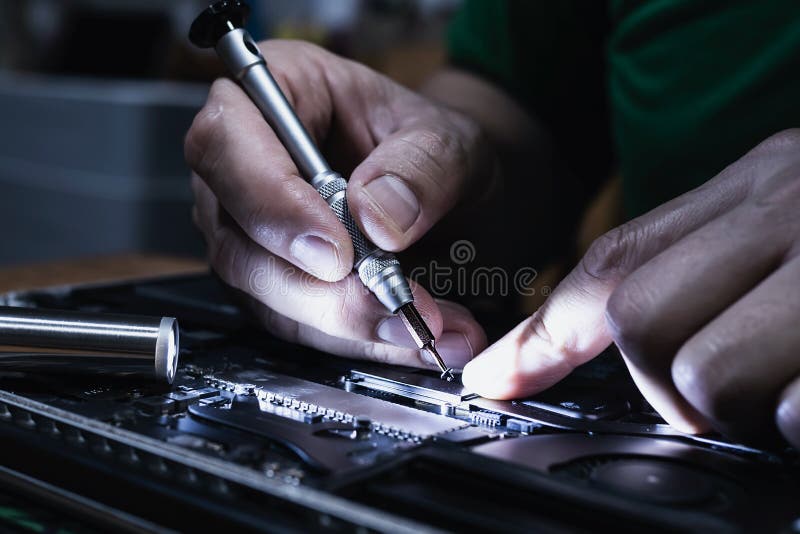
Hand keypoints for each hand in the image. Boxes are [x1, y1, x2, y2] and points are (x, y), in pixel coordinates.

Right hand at [185, 40, 488, 368]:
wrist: (450, 193)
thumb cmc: (434, 149)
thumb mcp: (450, 142)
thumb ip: (421, 169)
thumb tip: (376, 219)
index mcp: (275, 95)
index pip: (225, 143)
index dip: (268, 203)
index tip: (333, 253)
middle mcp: (246, 167)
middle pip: (238, 239)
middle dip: (315, 289)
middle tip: (390, 307)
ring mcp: (253, 233)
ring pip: (266, 297)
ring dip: (344, 324)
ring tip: (420, 327)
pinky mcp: (276, 286)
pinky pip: (300, 328)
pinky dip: (358, 340)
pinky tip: (409, 339)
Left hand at [463, 129, 799, 447]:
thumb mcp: (788, 218)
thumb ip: (705, 260)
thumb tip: (626, 329)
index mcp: (753, 186)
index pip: (614, 259)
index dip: (542, 333)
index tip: (492, 377)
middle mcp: (780, 212)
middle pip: (636, 320)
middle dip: (658, 382)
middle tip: (709, 392)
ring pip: (699, 375)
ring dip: (727, 405)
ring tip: (777, 384)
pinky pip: (790, 410)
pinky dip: (794, 419)